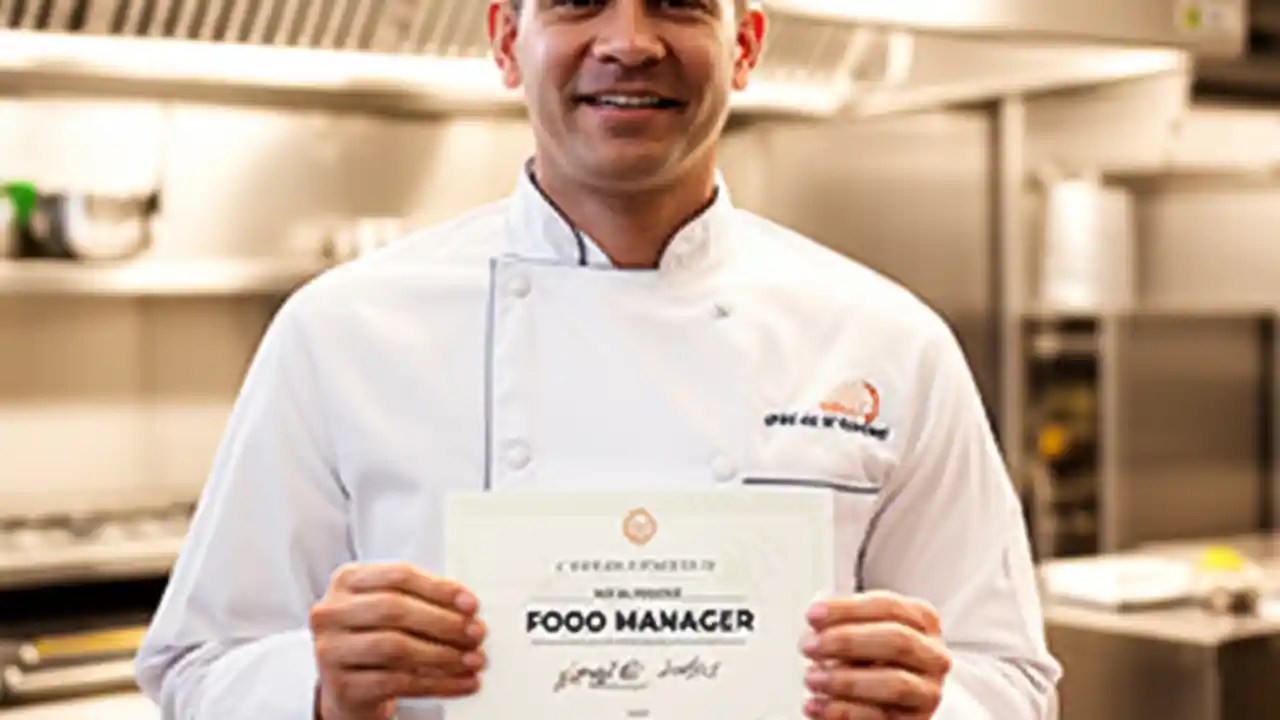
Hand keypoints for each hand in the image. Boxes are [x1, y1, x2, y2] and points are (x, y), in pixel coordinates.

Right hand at [310, 563, 486, 719]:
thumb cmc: (377, 639)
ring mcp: (331, 650)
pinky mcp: (342, 686)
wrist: (349, 688)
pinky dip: (439, 683)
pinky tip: (463, 683)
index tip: (471, 604)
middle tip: (477, 633)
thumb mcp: (392, 611)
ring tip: (474, 661)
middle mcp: (332, 612)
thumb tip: (468, 610)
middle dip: (444, 622)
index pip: (399, 576)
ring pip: (396, 647)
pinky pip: (398, 683)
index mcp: (347, 581)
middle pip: (395, 609)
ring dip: (445, 654)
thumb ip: (426, 601)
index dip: (440, 589)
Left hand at [799, 591, 951, 719]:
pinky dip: (843, 711)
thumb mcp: (858, 632)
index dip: (848, 610)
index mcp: (921, 622)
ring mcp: (928, 692)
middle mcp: (933, 656)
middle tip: (809, 646)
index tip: (813, 615)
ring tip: (811, 678)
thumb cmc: (866, 660)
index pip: (889, 606)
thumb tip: (817, 622)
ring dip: (846, 681)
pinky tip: (816, 705)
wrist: (877, 701)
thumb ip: (843, 623)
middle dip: (847, 642)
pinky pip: (881, 718)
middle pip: (897, 640)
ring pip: (895, 684)